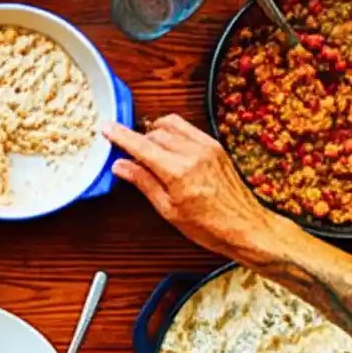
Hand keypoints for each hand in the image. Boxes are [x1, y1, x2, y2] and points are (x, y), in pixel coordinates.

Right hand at [102, 116, 291, 263]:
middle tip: (126, 153)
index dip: (120, 135)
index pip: (141, 145)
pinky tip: (168, 146)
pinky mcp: (216, 146)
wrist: (246, 227)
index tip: (106, 128)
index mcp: (178, 172)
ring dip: (154, 132)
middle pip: (154, 133)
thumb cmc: (210, 226)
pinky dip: (173, 132)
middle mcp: (193, 153)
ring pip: (171, 125)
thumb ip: (144, 182)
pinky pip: (188, 128)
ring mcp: (207, 147)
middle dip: (137, 139)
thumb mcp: (168, 210)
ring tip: (147, 148)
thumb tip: (121, 166)